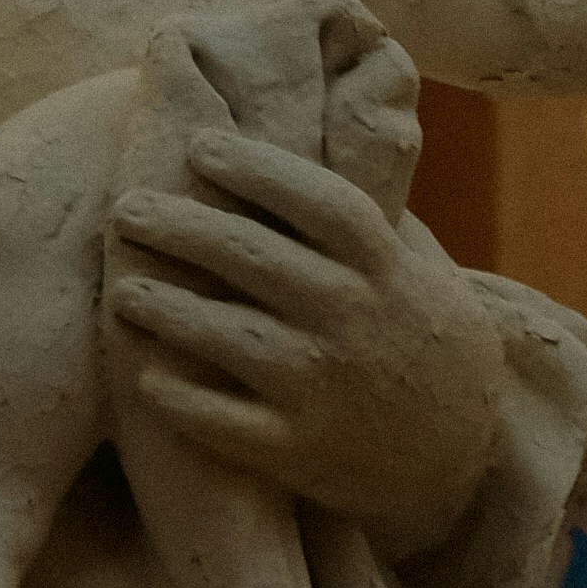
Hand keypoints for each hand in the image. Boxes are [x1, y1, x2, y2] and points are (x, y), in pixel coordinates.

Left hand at [114, 125, 507, 550]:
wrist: (463, 456)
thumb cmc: (420, 338)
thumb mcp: (420, 269)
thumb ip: (368, 215)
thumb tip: (310, 131)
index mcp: (385, 268)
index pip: (318, 202)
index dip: (256, 168)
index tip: (197, 144)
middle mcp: (356, 321)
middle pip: (257, 259)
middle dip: (183, 228)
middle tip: (126, 209)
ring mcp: (326, 389)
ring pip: (233, 339)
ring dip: (170, 310)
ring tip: (123, 289)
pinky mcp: (300, 450)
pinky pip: (228, 425)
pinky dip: (183, 402)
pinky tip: (145, 377)